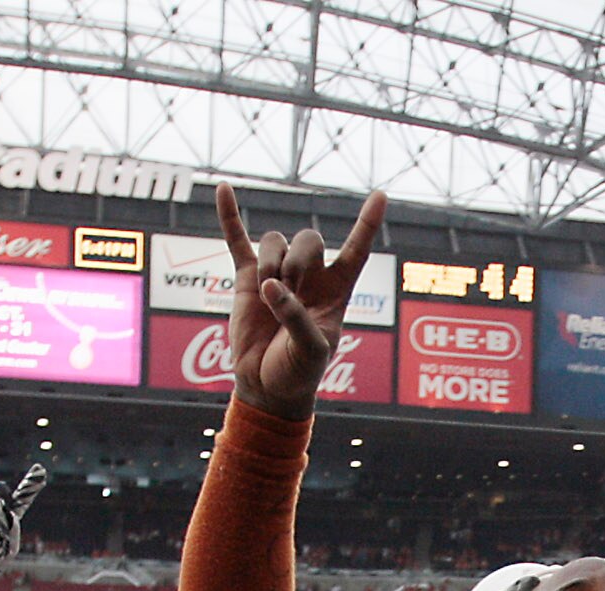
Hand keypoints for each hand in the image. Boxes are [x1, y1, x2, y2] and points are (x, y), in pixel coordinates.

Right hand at [219, 185, 387, 418]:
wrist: (267, 387)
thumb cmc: (298, 372)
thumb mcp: (310, 352)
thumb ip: (296, 319)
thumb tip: (271, 287)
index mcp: (336, 291)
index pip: (356, 250)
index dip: (368, 223)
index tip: (381, 194)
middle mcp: (309, 277)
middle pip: (308, 239)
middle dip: (298, 260)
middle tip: (288, 292)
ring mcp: (276, 274)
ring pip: (275, 240)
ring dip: (271, 262)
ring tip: (266, 295)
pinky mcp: (246, 279)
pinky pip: (238, 241)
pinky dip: (230, 216)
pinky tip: (222, 190)